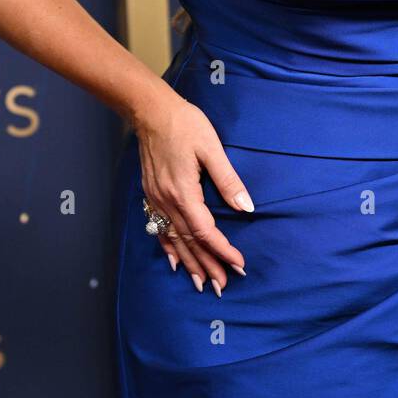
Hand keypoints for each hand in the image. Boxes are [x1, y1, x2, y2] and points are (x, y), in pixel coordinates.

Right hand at [135, 91, 250, 294]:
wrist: (151, 111)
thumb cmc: (184, 125)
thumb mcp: (212, 149)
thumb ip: (228, 180)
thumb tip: (246, 207)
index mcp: (184, 192)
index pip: (206, 231)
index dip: (223, 250)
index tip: (238, 264)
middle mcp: (167, 201)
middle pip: (190, 241)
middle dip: (208, 265)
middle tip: (223, 286)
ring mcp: (156, 199)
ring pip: (174, 239)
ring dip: (189, 263)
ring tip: (202, 283)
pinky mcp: (152, 194)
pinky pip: (158, 229)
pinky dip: (168, 247)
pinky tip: (174, 261)